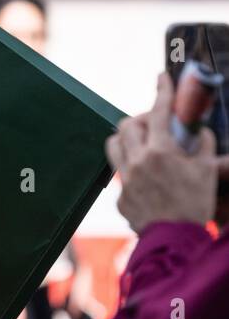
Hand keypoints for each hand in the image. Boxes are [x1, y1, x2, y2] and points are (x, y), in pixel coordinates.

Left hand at [105, 73, 228, 234]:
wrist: (176, 242)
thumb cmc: (195, 205)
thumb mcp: (206, 172)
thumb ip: (201, 145)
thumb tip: (198, 131)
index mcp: (160, 152)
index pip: (160, 112)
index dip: (162, 90)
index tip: (161, 76)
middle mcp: (136, 161)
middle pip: (126, 125)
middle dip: (141, 119)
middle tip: (157, 124)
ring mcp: (124, 179)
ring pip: (113, 145)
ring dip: (126, 139)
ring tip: (144, 144)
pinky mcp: (119, 196)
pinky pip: (120, 174)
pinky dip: (133, 169)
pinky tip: (147, 179)